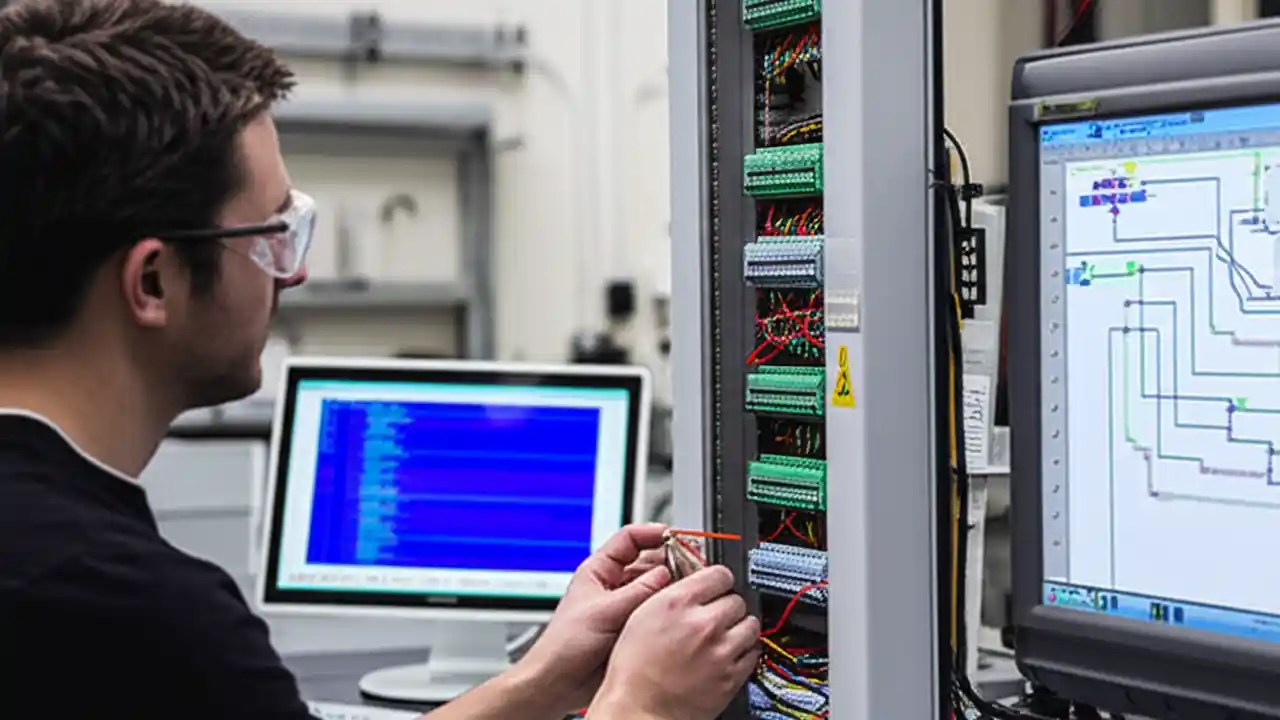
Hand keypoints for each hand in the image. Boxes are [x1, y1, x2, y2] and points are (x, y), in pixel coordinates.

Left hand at [516, 523, 671, 711]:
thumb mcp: (605, 611)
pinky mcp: (632, 628)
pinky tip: (680, 612)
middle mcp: (613, 586)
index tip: (676, 536)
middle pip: (648, 562)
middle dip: (670, 561)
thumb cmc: (565, 645)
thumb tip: (668, 573)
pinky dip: (669, 609)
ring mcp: (623, 606)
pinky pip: (656, 612)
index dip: (653, 533)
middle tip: (693, 565)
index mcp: (598, 571)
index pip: (630, 539)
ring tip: (689, 588)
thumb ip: (639, 591)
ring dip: (671, 586)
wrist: (559, 682)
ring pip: (655, 587)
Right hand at [588, 565, 760, 719]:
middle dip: (726, 606)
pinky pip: (753, 653)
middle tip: (714, 617)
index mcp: (677, 603)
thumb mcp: (642, 616)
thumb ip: (673, 594)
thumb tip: (695, 583)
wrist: (638, 709)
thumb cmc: (633, 670)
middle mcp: (702, 624)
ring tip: (723, 636)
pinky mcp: (731, 676)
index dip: (718, 580)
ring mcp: (720, 651)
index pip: (720, 574)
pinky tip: (726, 655)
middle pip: (737, 600)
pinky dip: (743, 652)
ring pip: (751, 624)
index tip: (717, 587)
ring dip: (739, 627)